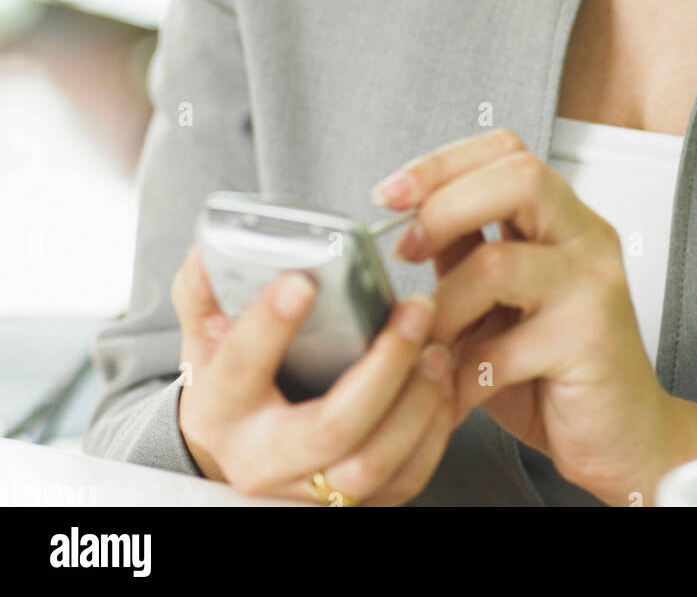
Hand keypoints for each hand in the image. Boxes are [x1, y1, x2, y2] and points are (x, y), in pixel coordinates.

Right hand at [170, 246, 454, 505]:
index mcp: (222, 408)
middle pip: (328, 430)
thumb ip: (205, 289)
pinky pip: (404, 481)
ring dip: (417, 404)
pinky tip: (443, 385)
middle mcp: (263, 459)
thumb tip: (212, 245)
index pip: (240, 367)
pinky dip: (432, 433)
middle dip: (383, 369)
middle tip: (415, 311)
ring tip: (438, 349)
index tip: (304, 280)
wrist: (237, 450)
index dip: (270, 325)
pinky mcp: (352, 502)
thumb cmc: (231, 380)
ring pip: (373, 464)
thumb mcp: (203, 334)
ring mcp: (307, 489)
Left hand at [371, 128, 696, 505]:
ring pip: (498, 261)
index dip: (444, 162)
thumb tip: (403, 225)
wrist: (624, 438)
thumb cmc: (555, 372)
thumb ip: (462, 257)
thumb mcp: (495, 303)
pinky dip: (462, 373)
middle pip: (518, 177)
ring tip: (425, 341)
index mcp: (562, 218)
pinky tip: (451, 393)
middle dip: (443, 205)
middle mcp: (586, 238)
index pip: (507, 151)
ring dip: (442, 306)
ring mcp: (594, 285)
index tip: (391, 193)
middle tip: (404, 249)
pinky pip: (505, 345)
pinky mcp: (589, 340)